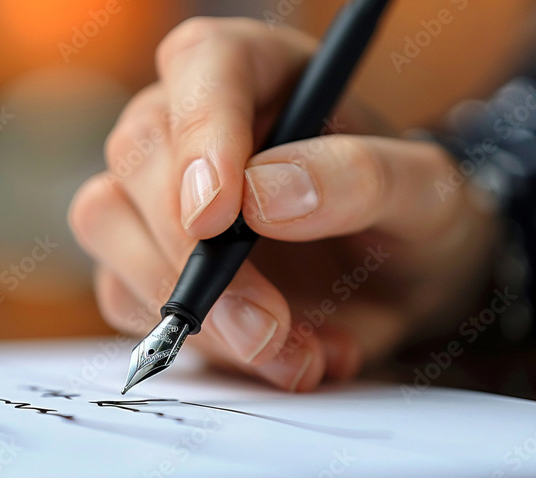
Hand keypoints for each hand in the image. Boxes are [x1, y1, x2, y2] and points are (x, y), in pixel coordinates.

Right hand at [69, 17, 497, 391]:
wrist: (405, 291)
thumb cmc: (416, 221)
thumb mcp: (428, 196)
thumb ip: (363, 178)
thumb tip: (261, 195)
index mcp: (264, 73)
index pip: (205, 62)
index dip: (201, 132)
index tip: (218, 216)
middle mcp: (195, 123)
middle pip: (138, 151)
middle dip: (192, 252)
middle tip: (268, 324)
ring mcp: (159, 193)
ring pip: (107, 221)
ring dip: (185, 303)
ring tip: (284, 351)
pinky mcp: (148, 262)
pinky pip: (124, 296)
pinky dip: (194, 341)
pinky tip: (275, 356)